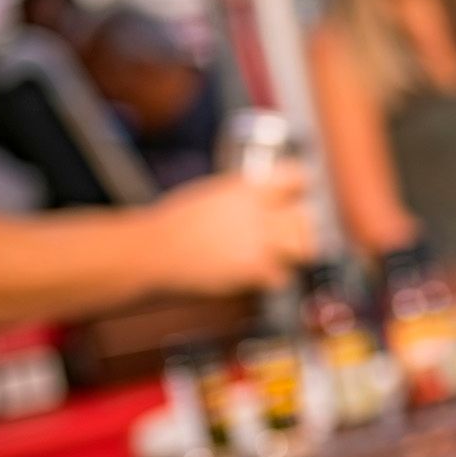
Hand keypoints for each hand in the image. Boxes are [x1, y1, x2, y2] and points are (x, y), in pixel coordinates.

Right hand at [148, 164, 315, 294]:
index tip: (295, 199)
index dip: (299, 189)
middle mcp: (257, 211)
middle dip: (299, 229)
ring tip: (276, 258)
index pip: (296, 177)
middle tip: (287, 237)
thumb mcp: (210, 195)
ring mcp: (258, 241)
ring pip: (303, 248)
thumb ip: (242, 198)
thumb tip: (266, 202)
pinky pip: (281, 276)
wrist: (150, 252)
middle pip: (305, 217)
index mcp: (246, 187)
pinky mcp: (253, 269)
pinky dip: (272, 279)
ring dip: (292, 255)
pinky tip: (254, 276)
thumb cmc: (173, 224)